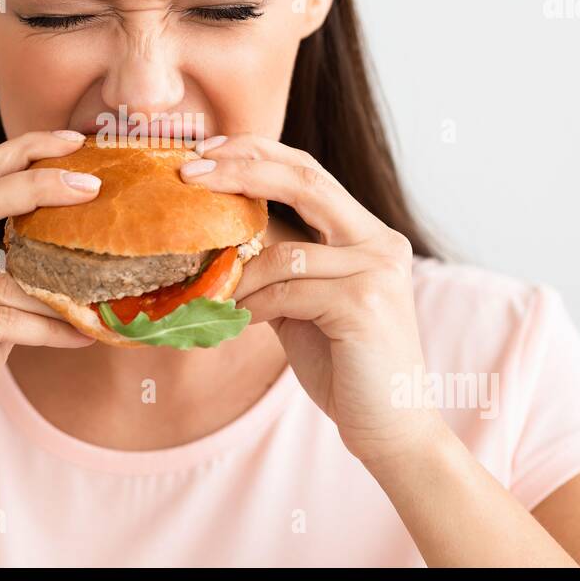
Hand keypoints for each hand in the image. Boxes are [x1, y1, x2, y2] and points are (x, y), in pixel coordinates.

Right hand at [0, 130, 97, 488]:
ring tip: (107, 293)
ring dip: (61, 289)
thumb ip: (8, 284)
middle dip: (40, 179)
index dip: (21, 153)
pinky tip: (81, 337)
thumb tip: (73, 260)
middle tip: (93, 180)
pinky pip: (2, 316)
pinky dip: (46, 328)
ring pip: (3, 274)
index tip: (71, 141)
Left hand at [180, 134, 444, 469]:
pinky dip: (253, 307)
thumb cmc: (343, 364)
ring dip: (240, 277)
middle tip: (188, 172)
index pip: (308, 170)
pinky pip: (286, 292)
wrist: (391, 427)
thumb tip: (216, 229)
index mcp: (366, 232)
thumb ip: (276, 263)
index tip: (203, 153)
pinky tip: (241, 323)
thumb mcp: (302, 300)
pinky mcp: (364, 302)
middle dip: (240, 169)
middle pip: (304, 178)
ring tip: (219, 300)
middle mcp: (379, 241)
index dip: (255, 153)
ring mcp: (376, 269)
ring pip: (284, 251)